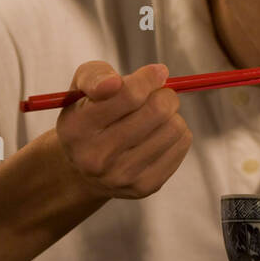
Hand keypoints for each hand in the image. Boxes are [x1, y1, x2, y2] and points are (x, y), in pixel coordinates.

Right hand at [53, 60, 192, 199]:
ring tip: (156, 116)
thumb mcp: (81, 89)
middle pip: (157, 110)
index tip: (157, 73)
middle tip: (160, 94)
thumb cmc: (89, 115)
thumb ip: (96, 75)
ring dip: (171, 114)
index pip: (128, 95)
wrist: (85, 168)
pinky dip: (177, 132)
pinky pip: (182, 144)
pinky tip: (159, 134)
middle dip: (165, 94)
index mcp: (76, 128)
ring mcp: (121, 176)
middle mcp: (96, 157)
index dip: (149, 78)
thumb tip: (121, 80)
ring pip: (174, 127)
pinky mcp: (145, 186)